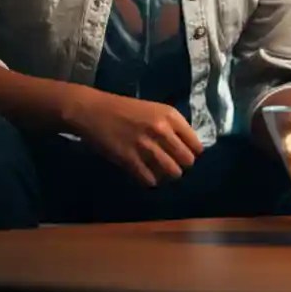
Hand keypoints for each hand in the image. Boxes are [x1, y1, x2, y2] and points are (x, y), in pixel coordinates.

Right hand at [65, 88, 203, 186]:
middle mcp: (162, 130)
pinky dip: (150, 181)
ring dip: (168, 176)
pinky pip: (150, 179)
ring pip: (172, 172)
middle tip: (173, 165)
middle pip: (187, 161)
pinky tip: (145, 175)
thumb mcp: (155, 110)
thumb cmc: (126, 110)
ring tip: (161, 173)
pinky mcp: (129, 159)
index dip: (192, 153)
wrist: (94, 111)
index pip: (196, 144)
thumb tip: (187, 147)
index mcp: (171, 116)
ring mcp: (146, 146)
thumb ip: (172, 126)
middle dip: (182, 166)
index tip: (185, 156)